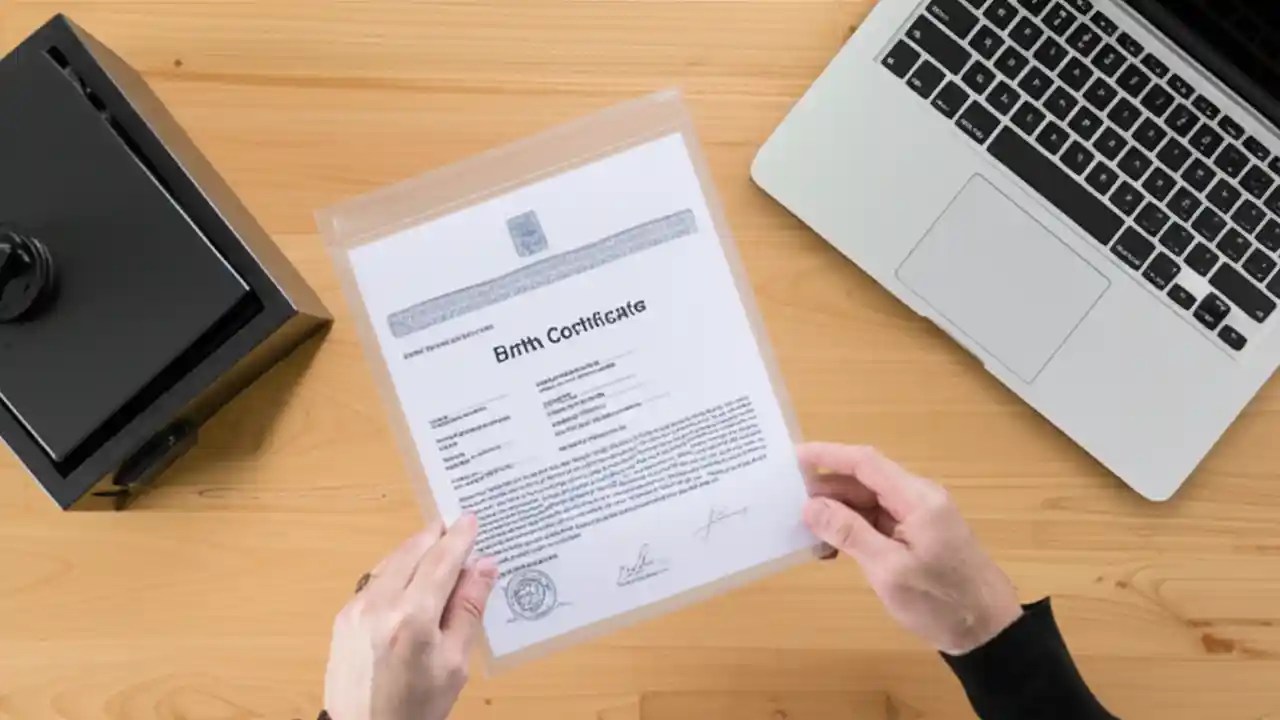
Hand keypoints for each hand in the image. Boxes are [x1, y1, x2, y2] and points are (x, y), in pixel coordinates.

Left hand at [324, 515, 498, 719]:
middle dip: (436, 535)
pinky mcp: (343, 617)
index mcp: (413, 619)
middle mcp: (380, 605)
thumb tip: (484, 565)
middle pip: (412, 552)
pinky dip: (396, 567)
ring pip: (390, 561)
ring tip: (436, 542)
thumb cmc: (417, 706)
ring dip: (415, 548)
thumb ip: (468, 610)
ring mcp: (355, 609)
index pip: (441, 562)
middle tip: (455, 524)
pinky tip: (409, 571)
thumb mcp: (454, 664)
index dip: (459, 538)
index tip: (471, 518)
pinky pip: (374, 578)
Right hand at [798, 443, 1021, 655]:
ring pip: (868, 502)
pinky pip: (877, 522)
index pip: (866, 463)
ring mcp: (919, 518)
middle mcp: (919, 499)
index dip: (828, 456)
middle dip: (826, 488)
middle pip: (865, 481)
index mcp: (917, 498)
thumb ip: (849, 533)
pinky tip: (829, 547)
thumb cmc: (940, 601)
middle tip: (785, 500)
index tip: (791, 458)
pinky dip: (852, 530)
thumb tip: (811, 506)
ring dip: (837, 512)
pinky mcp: (917, 537)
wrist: (988, 631)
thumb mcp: (889, 571)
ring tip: (801, 528)